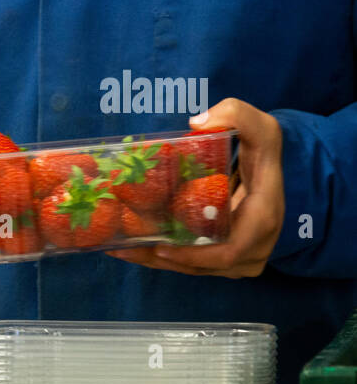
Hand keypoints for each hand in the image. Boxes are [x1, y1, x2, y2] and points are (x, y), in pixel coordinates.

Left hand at [110, 98, 284, 277]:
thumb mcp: (262, 127)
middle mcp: (254, 247)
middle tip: (121, 248)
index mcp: (263, 220)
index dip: (194, 256)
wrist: (269, 172)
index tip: (161, 248)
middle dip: (160, 259)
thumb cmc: (262, 152)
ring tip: (115, 248)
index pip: (229, 251)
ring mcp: (241, 257)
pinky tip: (128, 247)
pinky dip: (162, 258)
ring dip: (154, 261)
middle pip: (202, 265)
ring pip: (193, 268)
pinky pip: (192, 264)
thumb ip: (239, 115)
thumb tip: (199, 123)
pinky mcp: (226, 258)